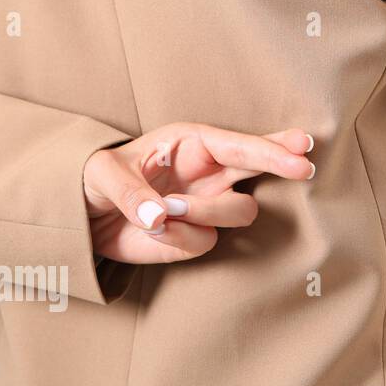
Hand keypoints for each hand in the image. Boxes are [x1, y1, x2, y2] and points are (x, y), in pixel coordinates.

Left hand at [83, 123, 314, 263]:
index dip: (270, 148)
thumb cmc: (94, 180)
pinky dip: (177, 238)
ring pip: (239, 210)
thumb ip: (131, 192)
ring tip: (165, 211)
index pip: (239, 145)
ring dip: (207, 213)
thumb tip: (159, 215)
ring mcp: (206, 206)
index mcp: (191, 144)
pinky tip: (152, 231)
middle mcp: (208, 172)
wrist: (82, 219)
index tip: (299, 151)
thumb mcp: (101, 174)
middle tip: (303, 167)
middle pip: (259, 167)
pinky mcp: (196, 236)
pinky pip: (204, 241)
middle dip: (281, 164)